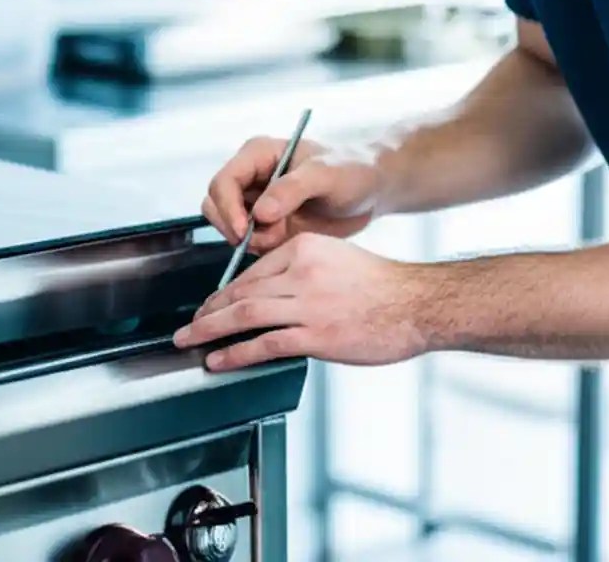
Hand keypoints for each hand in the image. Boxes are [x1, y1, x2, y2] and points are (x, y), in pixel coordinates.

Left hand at [173, 233, 432, 370]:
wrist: (419, 304)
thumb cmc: (384, 287)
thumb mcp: (338, 260)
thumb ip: (303, 273)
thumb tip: (270, 297)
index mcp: (305, 249)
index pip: (252, 273)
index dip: (225, 294)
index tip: (212, 308)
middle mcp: (302, 271)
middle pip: (241, 293)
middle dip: (208, 312)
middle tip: (188, 327)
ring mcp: (308, 304)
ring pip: (244, 315)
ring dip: (210, 331)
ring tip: (191, 342)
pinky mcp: (317, 334)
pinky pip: (264, 344)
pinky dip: (236, 353)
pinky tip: (220, 360)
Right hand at [202, 137, 383, 253]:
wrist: (372, 190)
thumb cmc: (353, 170)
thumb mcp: (326, 175)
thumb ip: (292, 189)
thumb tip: (260, 213)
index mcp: (258, 155)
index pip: (223, 182)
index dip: (228, 209)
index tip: (247, 231)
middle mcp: (252, 177)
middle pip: (216, 206)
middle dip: (235, 227)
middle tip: (266, 239)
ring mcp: (258, 202)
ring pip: (230, 227)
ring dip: (251, 240)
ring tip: (283, 237)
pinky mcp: (268, 225)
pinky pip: (250, 242)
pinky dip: (262, 248)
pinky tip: (288, 242)